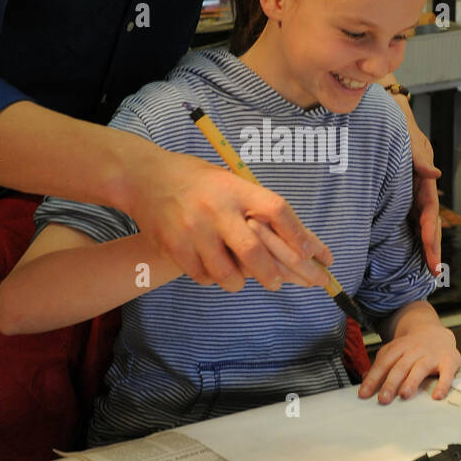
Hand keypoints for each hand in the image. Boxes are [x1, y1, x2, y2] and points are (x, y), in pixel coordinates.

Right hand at [125, 146, 332, 292]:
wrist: (144, 178)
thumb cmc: (197, 182)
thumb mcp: (229, 181)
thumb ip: (255, 208)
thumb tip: (297, 242)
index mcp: (236, 188)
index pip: (277, 210)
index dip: (299, 235)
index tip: (315, 254)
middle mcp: (216, 208)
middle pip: (253, 251)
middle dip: (271, 274)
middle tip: (277, 283)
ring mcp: (194, 229)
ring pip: (226, 273)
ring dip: (239, 282)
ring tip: (241, 281)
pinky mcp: (174, 246)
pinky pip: (202, 275)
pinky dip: (212, 279)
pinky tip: (213, 271)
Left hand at [359, 322, 460, 402]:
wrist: (435, 332)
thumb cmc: (412, 347)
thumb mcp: (394, 351)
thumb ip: (381, 365)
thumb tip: (364, 379)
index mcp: (398, 349)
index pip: (383, 363)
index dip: (373, 378)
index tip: (363, 394)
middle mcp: (414, 351)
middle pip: (400, 367)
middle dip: (390, 383)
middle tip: (383, 399)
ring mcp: (431, 355)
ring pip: (420, 368)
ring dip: (412, 382)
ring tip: (404, 395)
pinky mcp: (448, 361)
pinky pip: (446, 374)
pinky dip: (443, 385)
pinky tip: (437, 396)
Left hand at [383, 88, 441, 274]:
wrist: (381, 107)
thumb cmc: (396, 117)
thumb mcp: (408, 132)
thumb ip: (418, 154)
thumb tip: (434, 175)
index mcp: (424, 173)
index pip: (429, 209)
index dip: (430, 231)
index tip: (430, 250)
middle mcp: (419, 183)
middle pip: (428, 220)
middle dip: (432, 246)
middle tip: (433, 271)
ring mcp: (409, 187)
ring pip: (420, 220)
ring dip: (425, 243)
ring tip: (428, 267)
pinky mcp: (399, 188)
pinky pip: (408, 213)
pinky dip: (413, 231)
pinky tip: (412, 247)